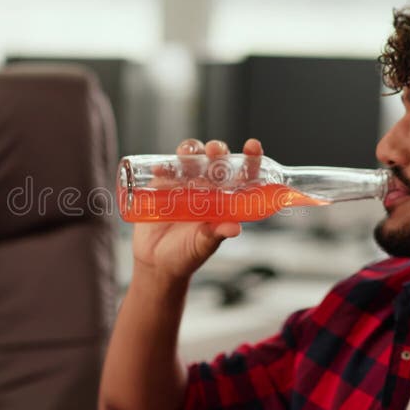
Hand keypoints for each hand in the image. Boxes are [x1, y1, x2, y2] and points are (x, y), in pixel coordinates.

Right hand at [131, 138, 263, 281]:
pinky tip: (161, 170)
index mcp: (225, 199)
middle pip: (215, 159)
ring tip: (187, 153)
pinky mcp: (162, 186)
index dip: (250, 159)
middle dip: (216, 149)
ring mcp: (184, 184)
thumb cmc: (186, 255)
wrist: (156, 263)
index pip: (242, 174)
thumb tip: (235, 228)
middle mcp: (207, 188)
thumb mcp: (203, 245)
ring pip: (191, 158)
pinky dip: (163, 166)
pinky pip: (165, 169)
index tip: (252, 146)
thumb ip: (217, 234)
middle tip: (214, 151)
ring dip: (191, 150)